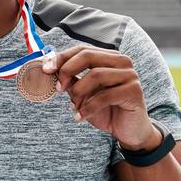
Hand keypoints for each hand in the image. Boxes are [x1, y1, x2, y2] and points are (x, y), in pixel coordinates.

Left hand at [44, 46, 160, 150]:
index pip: (82, 50)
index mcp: (109, 58)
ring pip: (96, 75)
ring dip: (79, 93)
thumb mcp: (83, 94)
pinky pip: (105, 96)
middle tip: (58, 88)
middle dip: (67, 70)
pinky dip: (88, 107)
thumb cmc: (105, 110)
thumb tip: (49, 68)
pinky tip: (80, 117)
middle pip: (88, 56)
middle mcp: (121, 62)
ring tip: (74, 107)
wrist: (129, 131)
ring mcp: (130, 75)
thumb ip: (71, 80)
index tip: (46, 69)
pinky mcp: (134, 91)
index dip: (62, 58)